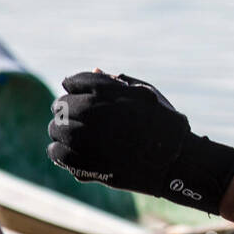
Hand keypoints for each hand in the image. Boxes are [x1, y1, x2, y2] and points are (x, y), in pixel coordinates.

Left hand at [47, 71, 233, 214]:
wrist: (177, 160)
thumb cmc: (164, 123)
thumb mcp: (145, 93)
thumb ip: (116, 82)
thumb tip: (93, 70)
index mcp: (106, 91)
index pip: (72, 82)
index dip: (75, 89)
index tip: (79, 97)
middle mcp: (93, 111)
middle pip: (61, 106)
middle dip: (66, 111)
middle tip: (75, 119)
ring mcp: (88, 138)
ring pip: (56, 130)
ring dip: (61, 131)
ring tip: (74, 138)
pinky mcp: (87, 163)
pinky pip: (59, 153)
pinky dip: (60, 152)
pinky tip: (70, 152)